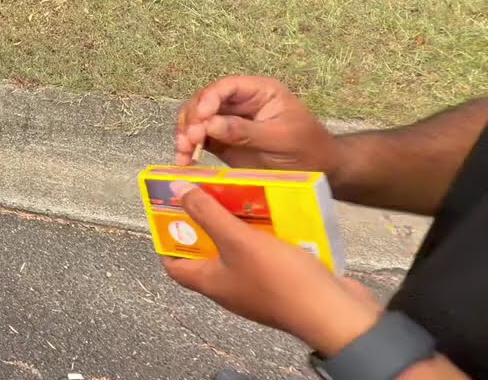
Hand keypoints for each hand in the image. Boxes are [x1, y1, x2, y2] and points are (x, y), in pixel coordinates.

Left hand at [162, 181, 381, 355]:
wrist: (334, 312)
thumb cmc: (281, 281)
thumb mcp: (237, 240)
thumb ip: (207, 214)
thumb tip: (177, 190)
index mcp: (211, 282)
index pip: (175, 265)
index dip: (168, 241)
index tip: (169, 214)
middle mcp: (230, 287)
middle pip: (209, 252)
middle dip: (208, 223)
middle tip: (211, 196)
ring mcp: (258, 286)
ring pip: (241, 250)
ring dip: (241, 225)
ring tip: (244, 198)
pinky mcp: (284, 281)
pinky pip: (269, 253)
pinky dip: (269, 234)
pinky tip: (276, 214)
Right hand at [175, 76, 341, 176]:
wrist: (319, 173)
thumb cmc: (308, 150)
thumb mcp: (281, 139)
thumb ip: (246, 131)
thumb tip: (210, 125)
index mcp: (259, 92)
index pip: (227, 87)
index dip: (209, 99)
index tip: (201, 119)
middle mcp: (240, 103)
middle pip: (205, 101)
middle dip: (192, 119)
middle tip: (188, 140)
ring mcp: (229, 122)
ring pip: (196, 119)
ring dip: (185, 134)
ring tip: (183, 153)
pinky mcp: (222, 142)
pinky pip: (198, 140)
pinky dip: (187, 148)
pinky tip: (184, 161)